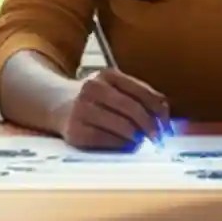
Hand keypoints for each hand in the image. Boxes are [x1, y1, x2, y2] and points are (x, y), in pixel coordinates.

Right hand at [54, 69, 170, 149]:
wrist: (55, 103)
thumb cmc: (93, 99)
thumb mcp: (113, 87)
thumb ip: (140, 95)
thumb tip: (166, 116)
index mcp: (108, 74)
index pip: (144, 93)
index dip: (160, 112)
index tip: (167, 126)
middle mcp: (93, 88)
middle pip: (134, 110)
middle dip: (151, 128)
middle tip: (158, 140)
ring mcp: (82, 109)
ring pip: (123, 127)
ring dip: (138, 138)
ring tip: (141, 142)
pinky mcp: (75, 130)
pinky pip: (107, 141)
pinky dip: (121, 146)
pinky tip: (124, 146)